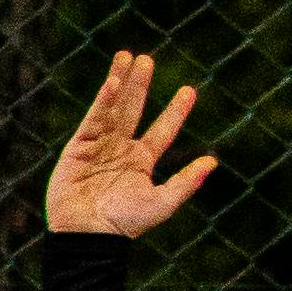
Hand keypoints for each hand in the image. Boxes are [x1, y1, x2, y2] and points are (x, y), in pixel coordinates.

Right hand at [45, 50, 217, 242]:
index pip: (162, 130)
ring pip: (113, 107)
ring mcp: (99, 145)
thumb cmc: (124, 224)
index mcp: (142, 162)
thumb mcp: (161, 204)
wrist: (87, 235)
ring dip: (121, 82)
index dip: (175, 111)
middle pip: (133, 110)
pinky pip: (93, 118)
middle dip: (140, 85)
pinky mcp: (79, 146)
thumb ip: (186, 182)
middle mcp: (121, 149)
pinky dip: (102, 100)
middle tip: (147, 60)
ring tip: (127, 55)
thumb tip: (212, 162)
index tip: (189, 91)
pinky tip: (113, 81)